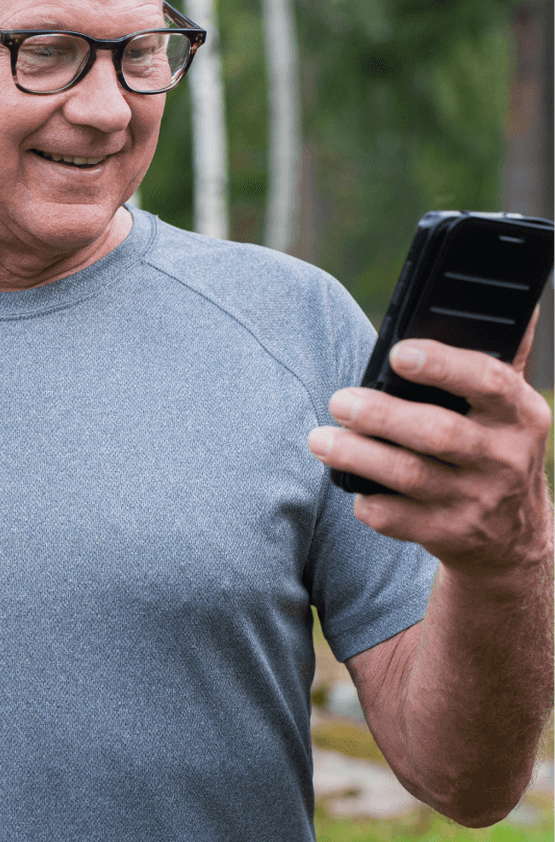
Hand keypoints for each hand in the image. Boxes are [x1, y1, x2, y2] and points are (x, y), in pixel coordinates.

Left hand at [307, 307, 552, 576]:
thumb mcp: (511, 408)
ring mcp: (478, 501)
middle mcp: (505, 459)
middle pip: (439, 432)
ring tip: (320, 439)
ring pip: (410, 476)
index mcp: (521, 414)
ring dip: (359, 456)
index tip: (398, 353)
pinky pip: (399, 520)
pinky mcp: (449, 536)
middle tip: (339, 401)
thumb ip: (503, 356)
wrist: (514, 540)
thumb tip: (515, 301)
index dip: (443, 365)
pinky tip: (351, 488)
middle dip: (382, 415)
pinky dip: (370, 503)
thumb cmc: (496, 451)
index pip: (489, 381)